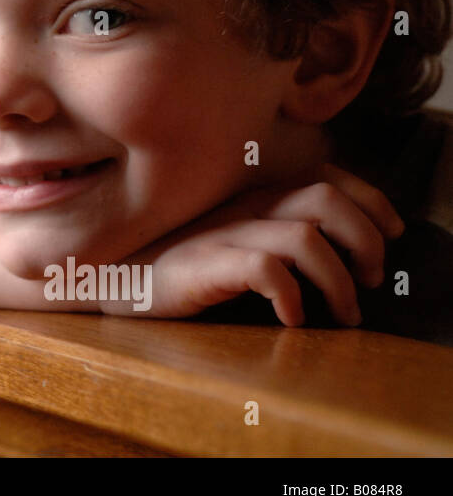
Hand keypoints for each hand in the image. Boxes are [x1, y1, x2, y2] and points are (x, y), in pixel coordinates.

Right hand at [104, 163, 404, 325]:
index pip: (326, 177)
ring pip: (307, 238)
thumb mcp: (222, 231)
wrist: (104, 270)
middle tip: (370, 278)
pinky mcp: (206, 264)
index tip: (391, 231)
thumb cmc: (166, 256)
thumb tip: (324, 246)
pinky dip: (292, 296)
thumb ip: (262, 225)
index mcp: (250, 193)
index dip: (370, 200)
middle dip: (366, 239)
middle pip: (327, 200)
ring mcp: (224, 234)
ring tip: (342, 311)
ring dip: (339, 279)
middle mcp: (243, 206)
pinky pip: (267, 271)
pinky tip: (292, 318)